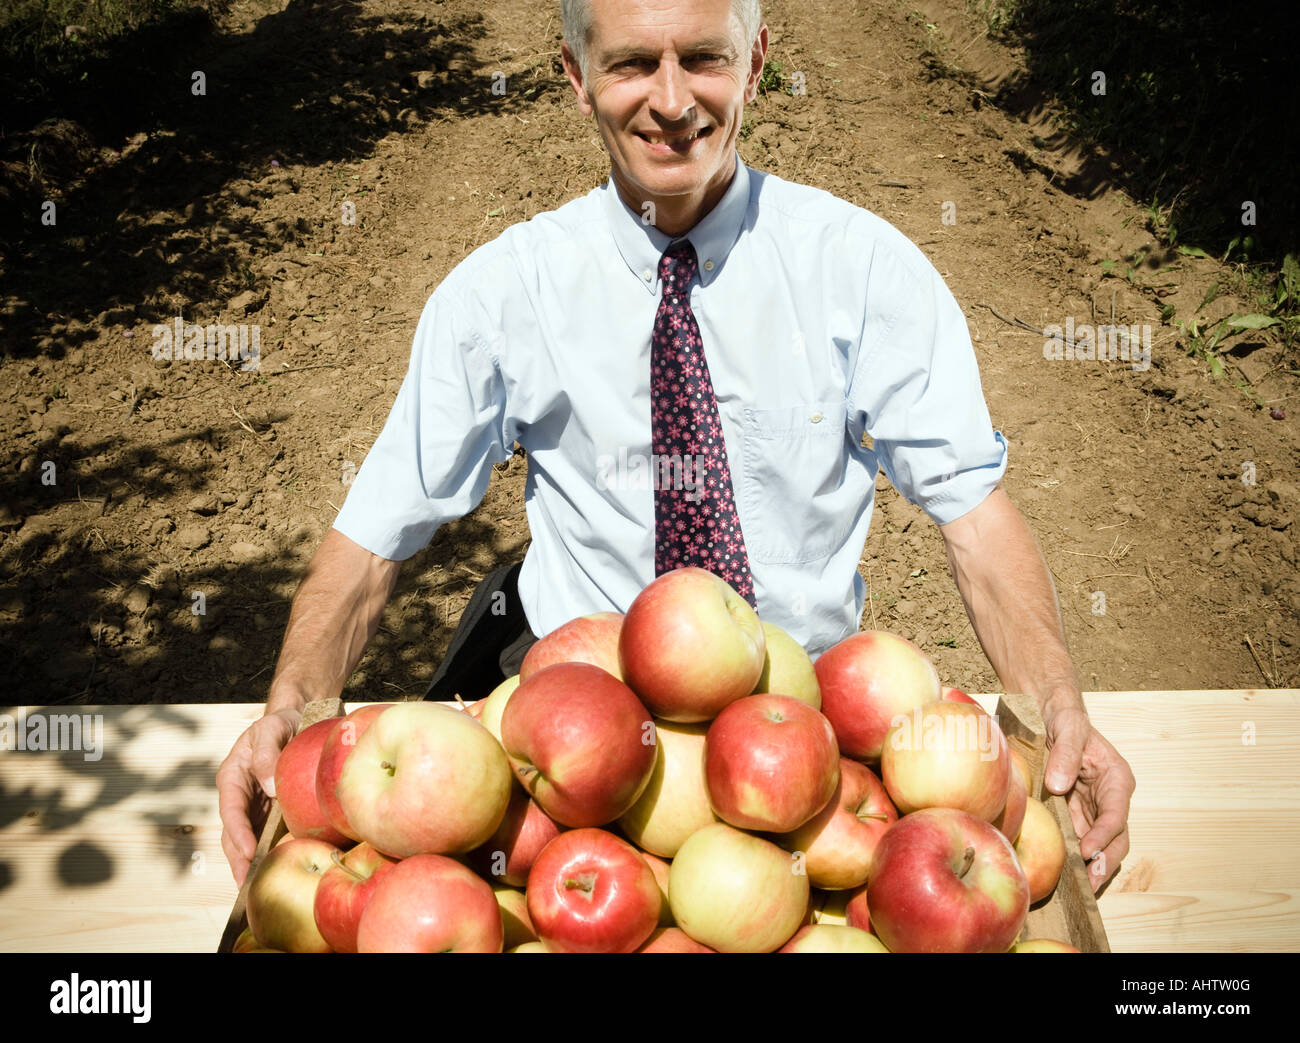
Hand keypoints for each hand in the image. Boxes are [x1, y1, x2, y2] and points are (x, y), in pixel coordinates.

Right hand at [217, 707, 300, 885]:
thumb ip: (267, 754)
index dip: (238, 832)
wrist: (298, 717)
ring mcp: (255, 807)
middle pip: (235, 833)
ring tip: (258, 889)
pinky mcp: (273, 812)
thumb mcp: (271, 729)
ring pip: (250, 840)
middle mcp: (241, 796)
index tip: (248, 851)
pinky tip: (281, 870)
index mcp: (233, 776)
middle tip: (247, 885)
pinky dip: (272, 853)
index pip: (231, 809)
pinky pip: (270, 835)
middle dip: (239, 860)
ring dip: (252, 864)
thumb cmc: (280, 722)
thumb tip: (269, 787)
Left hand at [1040, 702, 1134, 892]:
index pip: (1115, 814)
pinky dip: (1075, 856)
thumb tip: (1059, 786)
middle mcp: (1110, 798)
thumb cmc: (1064, 718)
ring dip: (1091, 866)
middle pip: (1115, 839)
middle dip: (1104, 863)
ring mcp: (1093, 809)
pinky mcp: (1076, 814)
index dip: (1104, 835)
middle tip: (1087, 883)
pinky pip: (1079, 839)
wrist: (1049, 714)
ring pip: (1100, 845)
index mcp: (1116, 779)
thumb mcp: (1066, 727)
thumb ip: (1065, 753)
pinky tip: (1063, 870)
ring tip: (1078, 888)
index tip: (1087, 850)